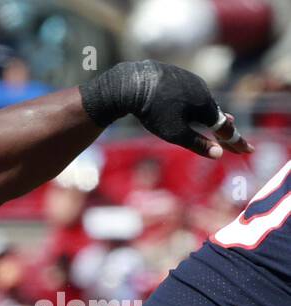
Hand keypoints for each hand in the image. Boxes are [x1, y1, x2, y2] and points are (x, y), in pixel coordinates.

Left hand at [81, 60, 251, 158]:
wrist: (133, 83)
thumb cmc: (154, 111)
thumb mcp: (175, 133)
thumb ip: (197, 143)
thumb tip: (219, 154)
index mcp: (205, 106)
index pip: (225, 129)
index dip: (236, 142)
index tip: (248, 150)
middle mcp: (203, 91)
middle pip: (216, 115)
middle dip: (227, 130)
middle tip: (237, 142)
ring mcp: (190, 81)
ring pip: (204, 102)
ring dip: (214, 114)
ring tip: (226, 120)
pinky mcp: (177, 75)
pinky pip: (191, 93)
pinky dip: (198, 103)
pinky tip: (196, 103)